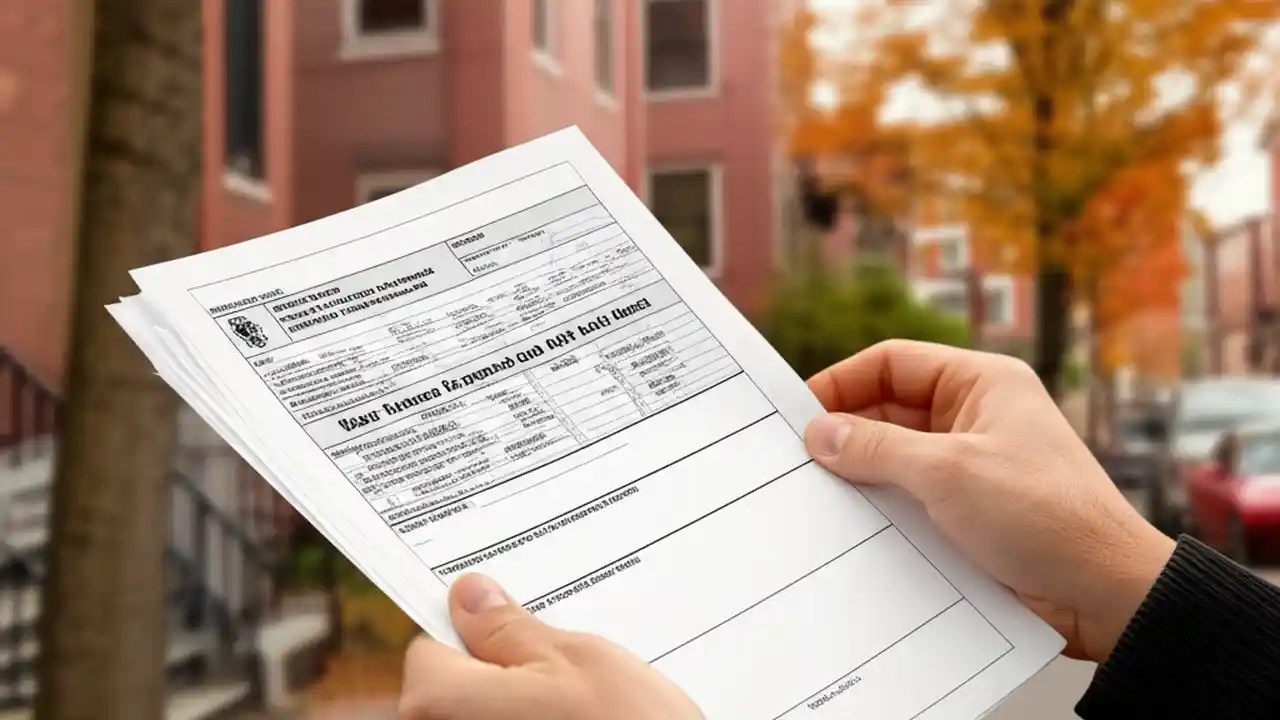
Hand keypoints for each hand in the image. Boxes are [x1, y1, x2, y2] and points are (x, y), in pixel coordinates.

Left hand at [400, 573, 701, 718]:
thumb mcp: (577, 660)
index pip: (431, 646)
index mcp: (440, 702)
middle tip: (565, 667)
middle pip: (458, 687)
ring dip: (527, 706)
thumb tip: (469, 596)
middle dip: (505, 670)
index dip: (478, 632)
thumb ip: (510, 628)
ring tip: (586, 706)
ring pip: (490, 715)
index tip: (515, 623)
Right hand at [803, 340, 1173, 662]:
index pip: (893, 363)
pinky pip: (911, 497)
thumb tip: (819, 434)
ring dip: (861, 475)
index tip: (799, 414)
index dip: (843, 382)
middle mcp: (976, 417)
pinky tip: (851, 527)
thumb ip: (877, 449)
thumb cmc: (1046, 516)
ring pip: (896, 457)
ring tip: (817, 496)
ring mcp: (972, 465)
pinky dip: (881, 507)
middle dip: (846, 433)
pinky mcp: (970, 511)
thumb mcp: (949, 472)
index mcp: (983, 383)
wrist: (1106, 594)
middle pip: (889, 410)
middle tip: (799, 462)